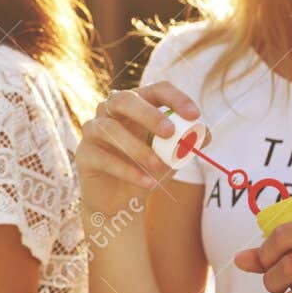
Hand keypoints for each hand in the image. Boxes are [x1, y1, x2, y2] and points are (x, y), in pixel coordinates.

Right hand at [76, 82, 200, 214]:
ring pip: (110, 129)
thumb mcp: (172, 157)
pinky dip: (127, 171)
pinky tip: (147, 183)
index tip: (194, 115)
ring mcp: (93, 131)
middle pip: (125, 100)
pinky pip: (104, 158)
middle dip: (148, 114)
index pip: (155, 90)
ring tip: (157, 167)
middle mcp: (111, 111)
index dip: (175, 98)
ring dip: (137, 148)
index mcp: (137, 104)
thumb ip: (188, 144)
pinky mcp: (84, 155)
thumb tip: (207, 135)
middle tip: (169, 132)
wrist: (120, 202)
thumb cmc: (147, 170)